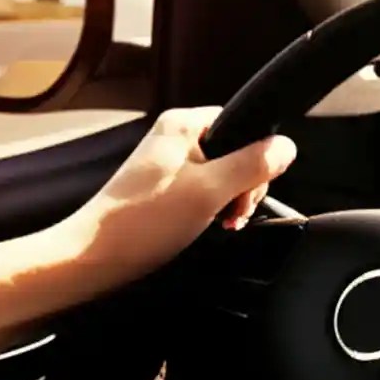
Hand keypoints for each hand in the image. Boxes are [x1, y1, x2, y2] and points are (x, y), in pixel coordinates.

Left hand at [61, 106, 296, 289]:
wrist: (93, 257)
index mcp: (184, 122)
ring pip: (221, 173)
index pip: (244, 124)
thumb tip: (287, 146)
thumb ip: (253, 165)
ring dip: (229, 200)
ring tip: (218, 224)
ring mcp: (166, 162)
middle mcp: (174, 136)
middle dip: (244, 186)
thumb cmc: (143, 222)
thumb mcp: (211, 191)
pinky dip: (211, 208)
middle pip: (236, 150)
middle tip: (231, 213)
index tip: (248, 192)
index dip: (256, 159)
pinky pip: (202, 189)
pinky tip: (205, 226)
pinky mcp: (161, 187)